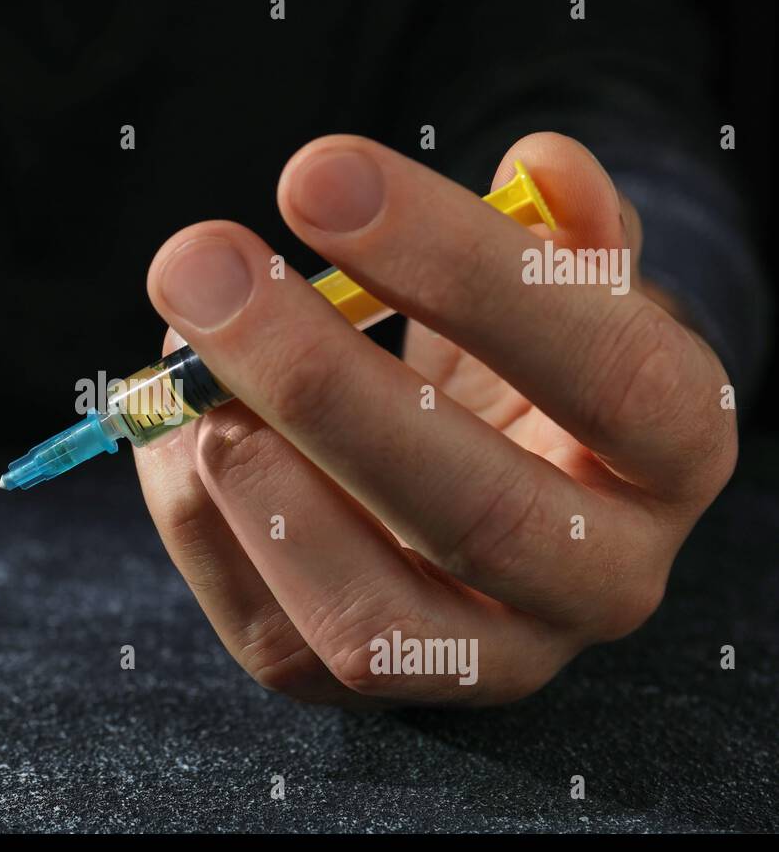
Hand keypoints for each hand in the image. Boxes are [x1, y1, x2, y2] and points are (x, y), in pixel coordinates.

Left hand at [133, 132, 736, 705]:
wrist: (494, 467)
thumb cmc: (520, 357)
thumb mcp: (560, 278)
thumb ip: (559, 227)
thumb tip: (540, 166)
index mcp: (674, 452)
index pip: (609, 371)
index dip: (465, 270)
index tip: (319, 179)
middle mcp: (604, 579)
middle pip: (479, 514)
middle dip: (318, 383)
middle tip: (203, 269)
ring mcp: (490, 658)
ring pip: (370, 622)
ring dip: (254, 483)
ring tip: (185, 368)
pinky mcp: (375, 686)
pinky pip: (274, 636)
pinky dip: (199, 523)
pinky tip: (177, 427)